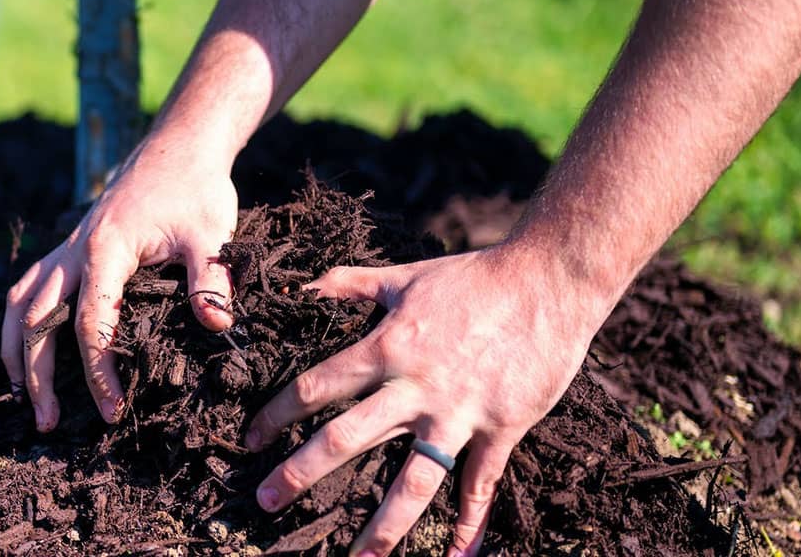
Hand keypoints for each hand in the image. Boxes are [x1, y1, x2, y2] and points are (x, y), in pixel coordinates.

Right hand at [2, 141, 237, 431]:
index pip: (89, 323)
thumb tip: (216, 325)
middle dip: (37, 375)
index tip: (112, 410)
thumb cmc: (196, 190)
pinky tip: (23, 351)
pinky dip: (18, 323)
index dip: (97, 371)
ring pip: (20, 304)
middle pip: (37, 320)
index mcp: (105, 250)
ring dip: (15, 352)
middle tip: (47, 424)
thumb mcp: (211, 233)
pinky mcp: (68, 248)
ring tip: (21, 398)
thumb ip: (212, 279)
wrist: (178, 147)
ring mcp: (66, 248)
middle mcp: (74, 250)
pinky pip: (28, 288)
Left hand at [243, 247, 616, 555]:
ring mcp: (459, 414)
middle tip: (266, 502)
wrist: (549, 280)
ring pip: (413, 481)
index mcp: (386, 348)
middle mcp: (415, 388)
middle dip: (301, 473)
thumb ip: (349, 283)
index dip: (277, 414)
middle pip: (345, 439)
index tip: (251, 438)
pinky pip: (480, 485)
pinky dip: (470, 525)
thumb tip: (304, 286)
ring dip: (383, 525)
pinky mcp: (502, 428)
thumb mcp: (404, 275)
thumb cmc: (474, 276)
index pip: (315, 388)